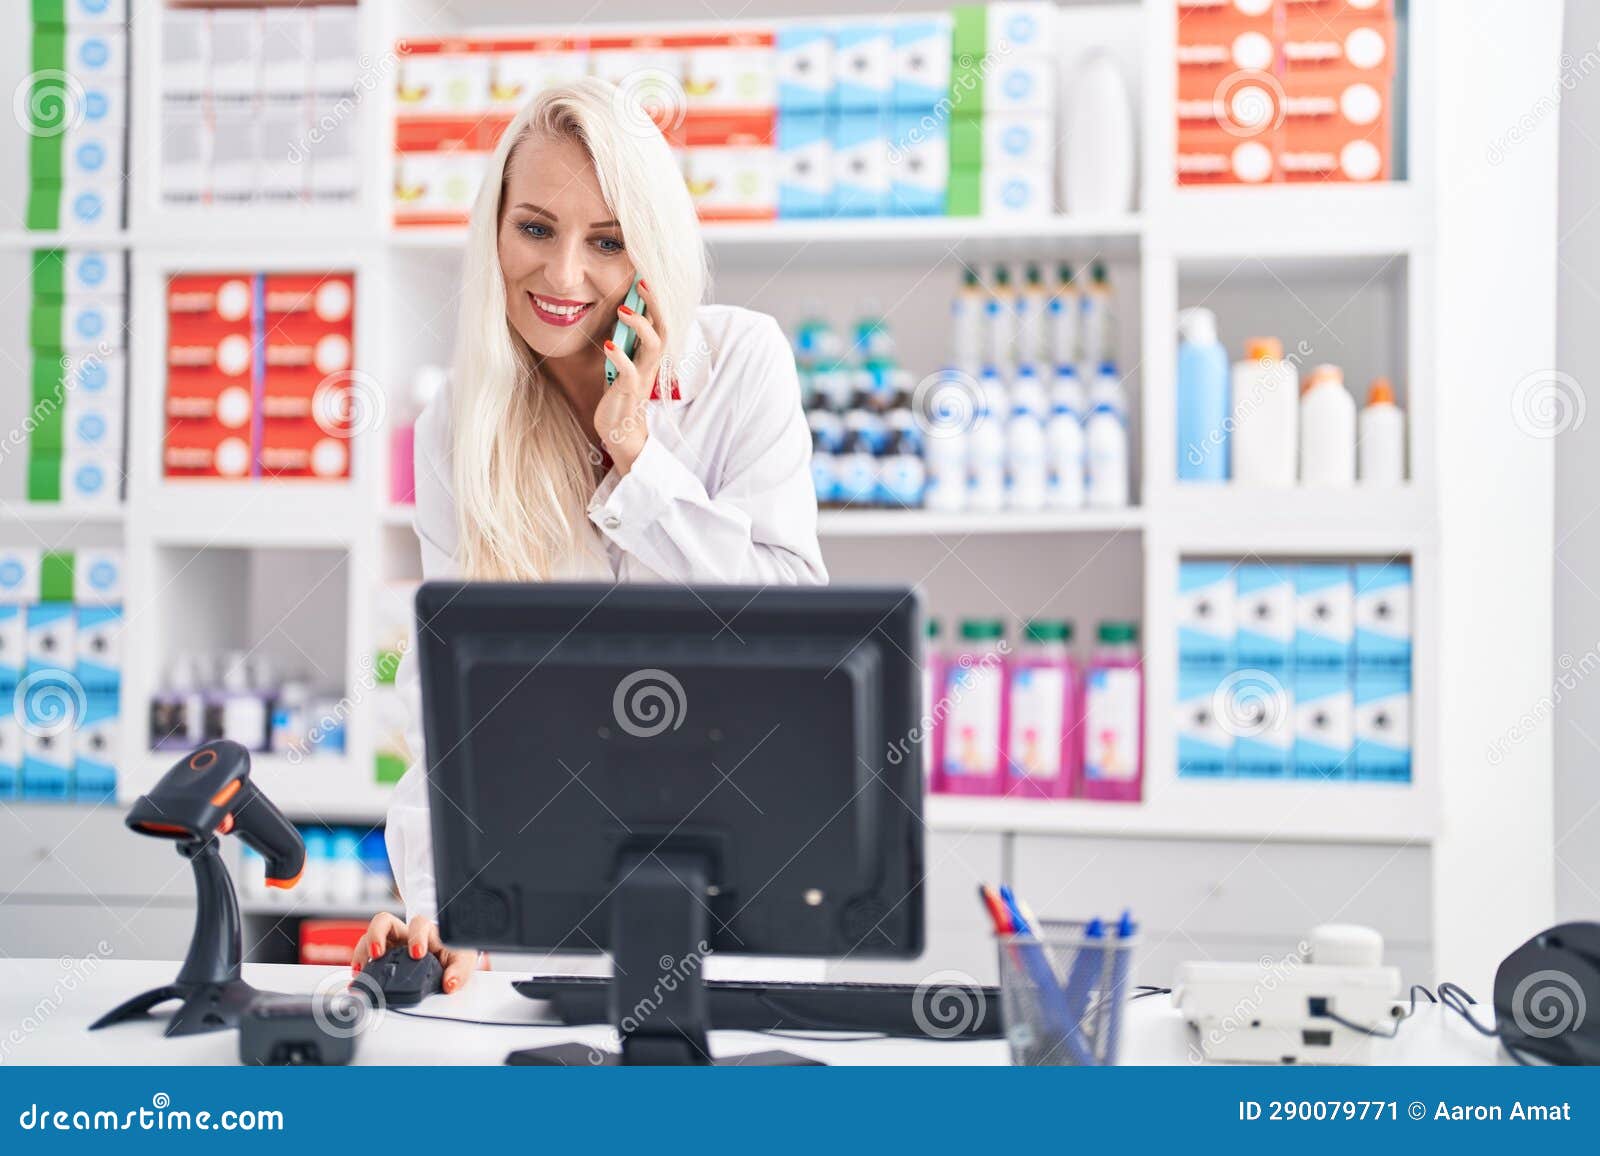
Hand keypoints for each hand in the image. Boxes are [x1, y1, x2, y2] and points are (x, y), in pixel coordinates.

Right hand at [350, 912, 485, 994]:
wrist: (444, 961)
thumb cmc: (451, 955)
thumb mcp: (462, 960)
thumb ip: (459, 970)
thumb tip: (450, 984)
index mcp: (426, 931)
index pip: (419, 924)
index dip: (416, 937)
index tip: (417, 953)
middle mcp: (404, 934)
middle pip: (384, 921)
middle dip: (377, 935)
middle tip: (378, 953)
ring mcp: (389, 944)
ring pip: (369, 937)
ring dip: (362, 950)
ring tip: (362, 968)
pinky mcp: (379, 957)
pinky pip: (362, 954)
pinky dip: (358, 964)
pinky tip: (359, 975)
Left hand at [596, 278, 664, 475]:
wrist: (620, 433)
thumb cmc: (619, 396)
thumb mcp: (621, 362)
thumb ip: (622, 340)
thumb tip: (616, 313)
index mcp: (649, 354)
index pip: (660, 320)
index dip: (656, 299)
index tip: (645, 274)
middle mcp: (651, 362)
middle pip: (665, 326)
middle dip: (655, 303)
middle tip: (642, 281)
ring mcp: (642, 377)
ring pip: (654, 346)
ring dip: (640, 326)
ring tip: (623, 311)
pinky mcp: (629, 392)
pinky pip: (630, 372)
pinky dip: (620, 356)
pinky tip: (608, 345)